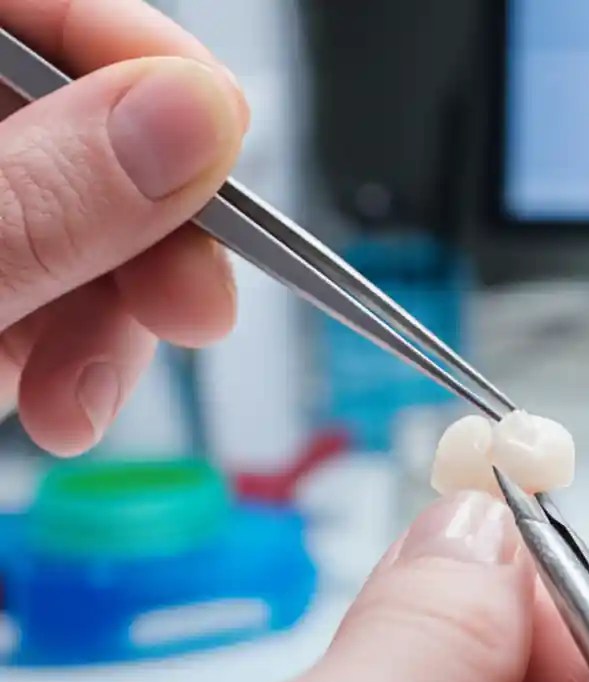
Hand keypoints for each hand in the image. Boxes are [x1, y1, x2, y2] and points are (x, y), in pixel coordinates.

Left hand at [0, 0, 246, 454]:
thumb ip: (39, 202)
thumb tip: (194, 118)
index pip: (47, 9)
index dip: (148, 62)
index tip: (216, 149)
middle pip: (86, 126)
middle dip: (150, 233)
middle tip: (189, 311)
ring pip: (85, 219)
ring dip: (115, 322)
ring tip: (81, 402)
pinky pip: (51, 284)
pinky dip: (73, 350)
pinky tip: (60, 400)